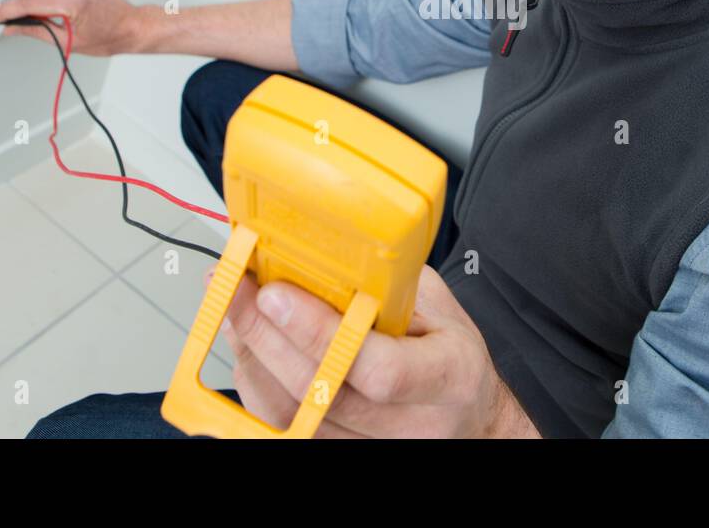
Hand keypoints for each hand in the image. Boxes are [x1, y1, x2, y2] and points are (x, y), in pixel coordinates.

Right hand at [0, 0, 142, 55]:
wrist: (131, 27)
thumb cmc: (109, 36)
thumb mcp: (68, 42)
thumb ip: (36, 31)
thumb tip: (13, 28)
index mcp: (74, 1)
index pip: (29, 1)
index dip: (8, 10)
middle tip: (34, 15)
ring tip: (52, 13)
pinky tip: (61, 7)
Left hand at [210, 265, 540, 437]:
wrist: (470, 417)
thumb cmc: (451, 355)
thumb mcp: (439, 307)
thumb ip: (386, 289)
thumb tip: (319, 256)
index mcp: (449, 375)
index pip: (380, 369)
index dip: (320, 333)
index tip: (277, 293)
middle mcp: (413, 423)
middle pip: (324, 393)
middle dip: (269, 337)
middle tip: (239, 290)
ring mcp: (376, 447)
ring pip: (296, 417)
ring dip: (254, 359)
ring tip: (237, 311)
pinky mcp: (345, 452)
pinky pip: (287, 429)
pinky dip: (259, 384)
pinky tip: (250, 348)